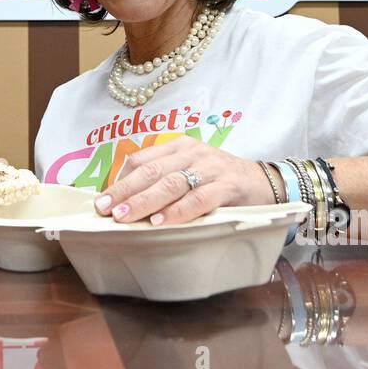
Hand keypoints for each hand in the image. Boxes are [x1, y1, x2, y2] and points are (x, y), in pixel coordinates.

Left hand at [93, 136, 273, 225]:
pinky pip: (199, 199)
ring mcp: (211, 167)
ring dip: (144, 201)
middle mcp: (192, 152)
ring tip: (125, 217)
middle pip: (151, 172)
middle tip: (104, 209)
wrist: (265, 183)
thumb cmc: (220, 182)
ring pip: (171, 184)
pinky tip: (161, 222)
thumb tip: (126, 202)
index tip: (101, 199)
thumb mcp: (191, 172)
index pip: (141, 160)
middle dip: (124, 191)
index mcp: (179, 146)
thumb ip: (164, 180)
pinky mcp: (228, 185)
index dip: (119, 180)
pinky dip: (178, 211)